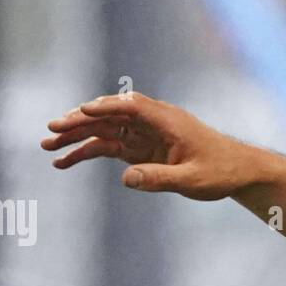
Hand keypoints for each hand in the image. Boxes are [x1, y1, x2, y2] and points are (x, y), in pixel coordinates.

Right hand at [41, 91, 267, 199]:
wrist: (237, 171)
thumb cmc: (220, 171)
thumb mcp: (191, 180)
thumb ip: (159, 178)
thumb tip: (125, 178)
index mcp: (167, 120)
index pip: (130, 106)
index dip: (105, 107)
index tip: (82, 112)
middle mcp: (152, 122)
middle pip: (109, 116)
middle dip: (79, 122)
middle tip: (52, 132)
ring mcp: (144, 134)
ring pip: (104, 130)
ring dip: (77, 137)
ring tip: (48, 148)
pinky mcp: (141, 148)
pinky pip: (109, 147)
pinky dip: (88, 152)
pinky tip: (66, 161)